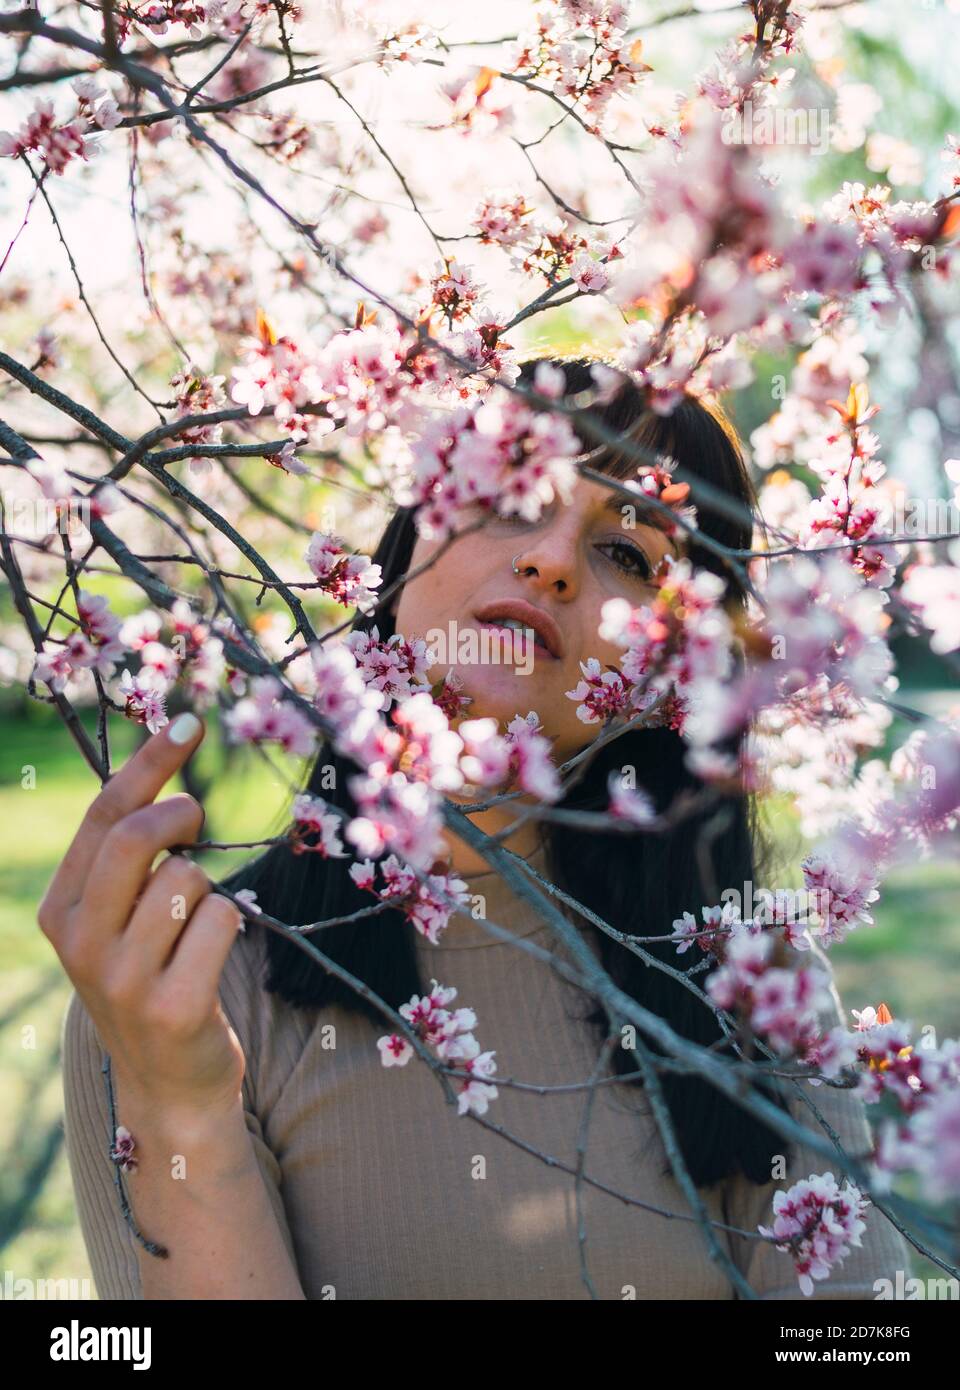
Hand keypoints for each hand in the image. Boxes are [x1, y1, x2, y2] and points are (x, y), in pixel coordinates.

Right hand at [40, 713, 246, 1120]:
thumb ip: (128, 857)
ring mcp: (122, 979)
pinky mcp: (172, 1006)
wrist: (169, 1083)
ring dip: (209, 890)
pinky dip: (230, 925)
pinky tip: (210, 959)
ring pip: (189, 879)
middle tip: (196, 820)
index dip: (150, 762)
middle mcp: (79, 943)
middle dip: (180, 813)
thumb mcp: (118, 920)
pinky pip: (223, 920)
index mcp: (59, 911)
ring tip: (194, 930)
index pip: (102, 816)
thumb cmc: (153, 976)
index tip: (191, 721)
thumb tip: (170, 769)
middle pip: (136, 837)